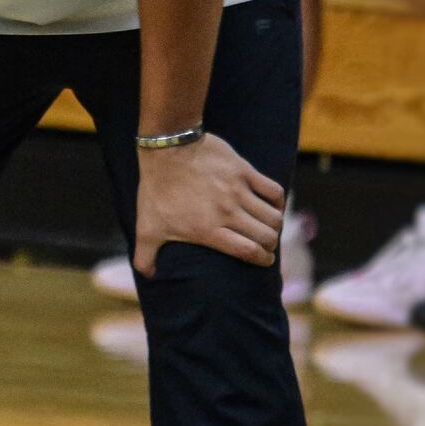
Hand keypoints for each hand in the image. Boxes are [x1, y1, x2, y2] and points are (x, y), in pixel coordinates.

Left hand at [134, 133, 284, 277]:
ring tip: (271, 227)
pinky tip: (274, 205)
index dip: (262, 259)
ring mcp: (238, 191)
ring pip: (272, 216)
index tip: (265, 261)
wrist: (166, 149)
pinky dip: (278, 200)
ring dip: (275, 225)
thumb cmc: (157, 190)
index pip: (248, 251)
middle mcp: (227, 213)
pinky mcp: (244, 171)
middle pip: (266, 236)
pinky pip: (273, 190)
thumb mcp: (146, 227)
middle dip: (270, 245)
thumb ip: (145, 256)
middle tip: (268, 245)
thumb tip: (149, 276)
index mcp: (208, 230)